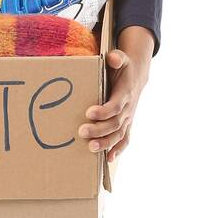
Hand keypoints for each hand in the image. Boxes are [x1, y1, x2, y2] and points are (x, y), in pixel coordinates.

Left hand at [79, 33, 151, 161]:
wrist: (137, 76)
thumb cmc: (123, 68)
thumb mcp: (122, 59)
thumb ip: (117, 58)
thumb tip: (113, 58)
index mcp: (125, 93)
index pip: (116, 105)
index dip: (104, 111)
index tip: (89, 113)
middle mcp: (128, 109)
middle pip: (115, 123)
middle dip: (99, 129)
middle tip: (81, 132)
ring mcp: (128, 119)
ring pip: (119, 135)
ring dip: (106, 143)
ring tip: (90, 148)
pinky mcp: (126, 125)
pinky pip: (124, 140)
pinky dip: (117, 150)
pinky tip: (107, 159)